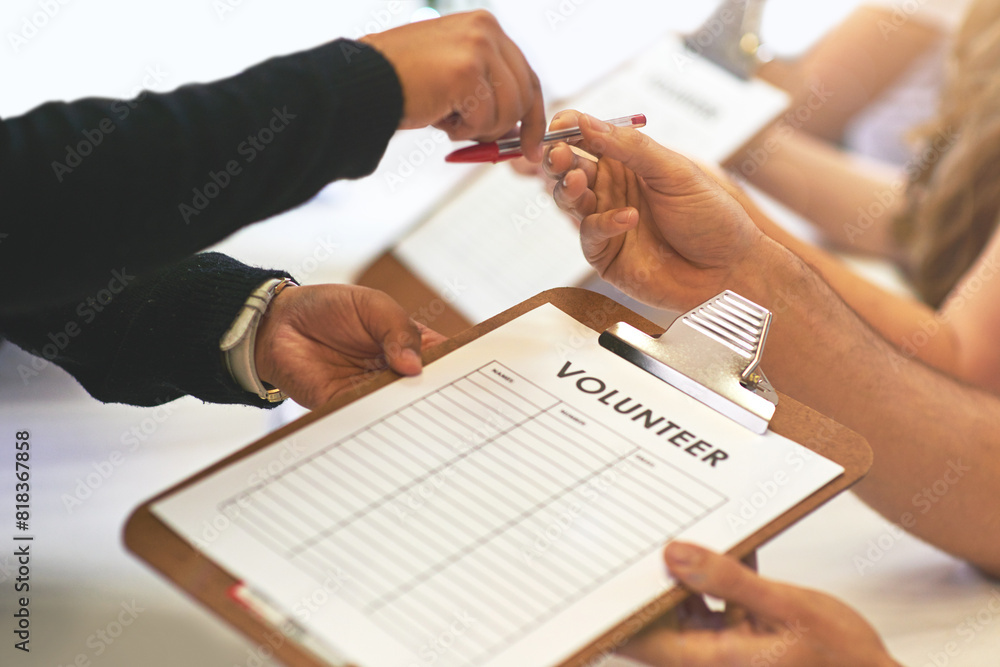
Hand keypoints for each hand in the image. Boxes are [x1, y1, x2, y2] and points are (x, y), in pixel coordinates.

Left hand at [253, 284, 446, 409]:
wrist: (277, 323)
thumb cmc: (328, 308)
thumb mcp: (372, 306)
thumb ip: (398, 329)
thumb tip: (415, 367)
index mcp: (411, 345)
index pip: (444, 361)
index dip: (462, 372)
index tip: (480, 384)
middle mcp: (396, 373)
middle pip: (427, 392)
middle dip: (442, 400)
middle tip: (460, 412)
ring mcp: (373, 392)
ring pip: (401, 410)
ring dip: (413, 416)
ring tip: (430, 421)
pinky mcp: (346, 408)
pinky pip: (367, 420)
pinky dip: (379, 425)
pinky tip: (392, 426)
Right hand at [360, 11, 544, 160]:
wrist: (365, 84)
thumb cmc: (402, 83)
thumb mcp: (454, 76)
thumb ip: (488, 90)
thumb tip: (520, 128)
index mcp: (485, 27)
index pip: (526, 75)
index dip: (532, 115)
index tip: (532, 146)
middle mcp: (486, 30)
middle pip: (523, 96)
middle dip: (503, 127)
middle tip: (475, 137)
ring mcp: (478, 48)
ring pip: (508, 112)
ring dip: (478, 129)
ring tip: (446, 116)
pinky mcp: (467, 72)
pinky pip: (484, 120)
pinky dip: (461, 131)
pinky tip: (438, 116)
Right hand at [546, 111, 769, 310]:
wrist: (729, 269)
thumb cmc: (711, 218)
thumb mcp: (675, 172)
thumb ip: (631, 147)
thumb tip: (588, 122)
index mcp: (627, 163)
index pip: (587, 138)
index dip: (569, 129)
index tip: (560, 126)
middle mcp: (612, 190)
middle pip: (570, 168)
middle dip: (559, 159)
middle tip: (559, 156)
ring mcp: (606, 222)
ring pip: (569, 200)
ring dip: (567, 188)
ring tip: (577, 181)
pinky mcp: (605, 256)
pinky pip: (590, 235)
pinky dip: (603, 224)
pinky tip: (628, 218)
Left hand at [620, 542, 899, 666]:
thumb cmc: (842, 656)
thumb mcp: (786, 607)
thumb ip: (727, 580)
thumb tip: (674, 556)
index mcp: (711, 659)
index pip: (639, 636)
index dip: (616, 604)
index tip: (604, 566)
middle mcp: (710, 656)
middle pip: (660, 612)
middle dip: (654, 574)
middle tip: (642, 530)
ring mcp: (724, 645)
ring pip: (687, 600)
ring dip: (689, 568)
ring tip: (686, 527)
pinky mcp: (741, 634)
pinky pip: (716, 598)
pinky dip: (720, 574)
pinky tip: (731, 544)